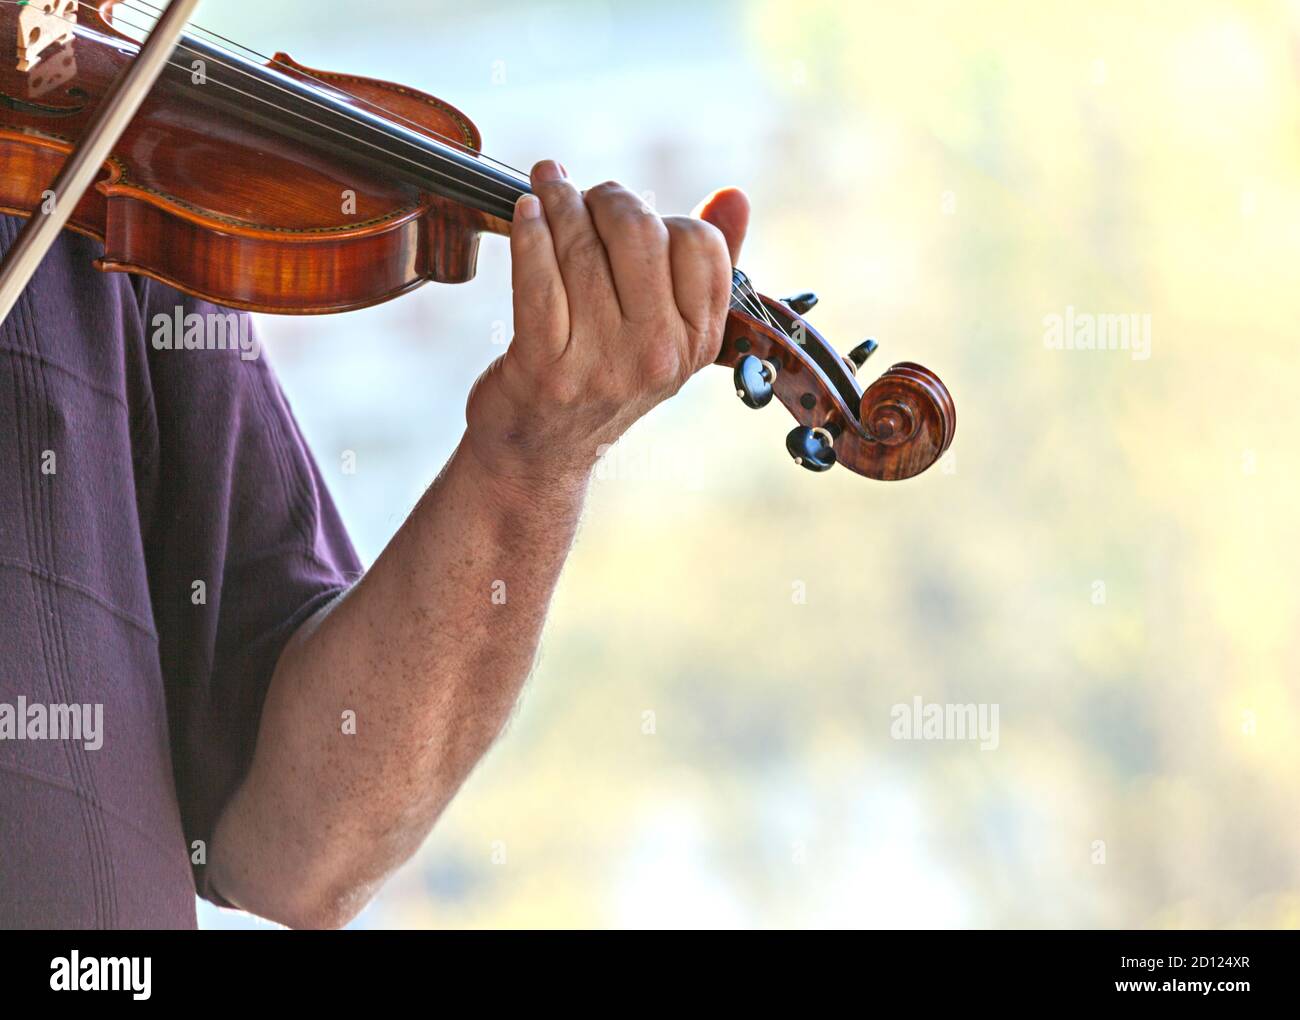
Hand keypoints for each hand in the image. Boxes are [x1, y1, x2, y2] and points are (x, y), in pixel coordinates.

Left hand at [465, 159, 748, 488]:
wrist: (542, 452)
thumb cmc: (604, 376)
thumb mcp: (667, 333)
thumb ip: (705, 265)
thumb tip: (735, 196)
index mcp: (698, 342)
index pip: (699, 243)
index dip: (660, 215)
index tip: (626, 216)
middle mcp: (658, 355)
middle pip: (640, 232)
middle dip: (605, 199)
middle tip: (580, 197)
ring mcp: (603, 364)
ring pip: (582, 248)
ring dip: (558, 202)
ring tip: (546, 186)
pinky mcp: (546, 368)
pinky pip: (537, 277)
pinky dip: (528, 234)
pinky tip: (524, 212)